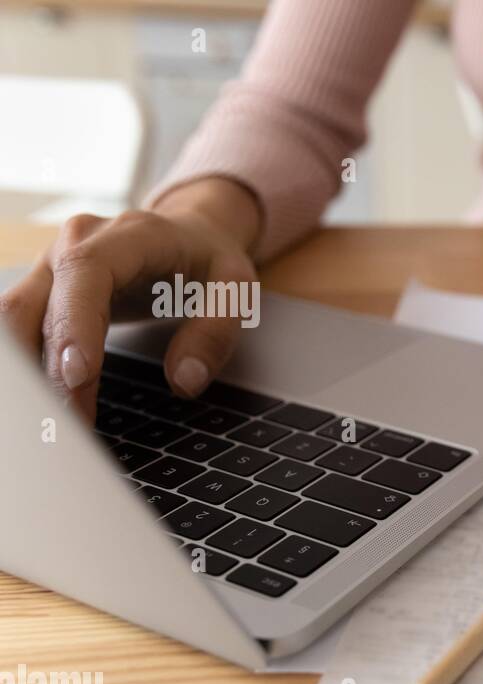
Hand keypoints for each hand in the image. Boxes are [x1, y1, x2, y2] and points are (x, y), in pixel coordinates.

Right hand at [0, 178, 260, 422]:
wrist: (190, 233)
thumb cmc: (208, 260)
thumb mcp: (235, 288)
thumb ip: (214, 332)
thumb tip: (185, 381)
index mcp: (125, 236)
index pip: (85, 274)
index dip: (75, 324)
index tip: (79, 376)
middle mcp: (75, 244)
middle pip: (38, 305)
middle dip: (50, 370)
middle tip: (72, 425)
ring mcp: (52, 266)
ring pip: (16, 321)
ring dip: (30, 375)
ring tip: (55, 426)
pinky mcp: (44, 290)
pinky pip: (21, 330)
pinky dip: (27, 369)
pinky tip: (42, 405)